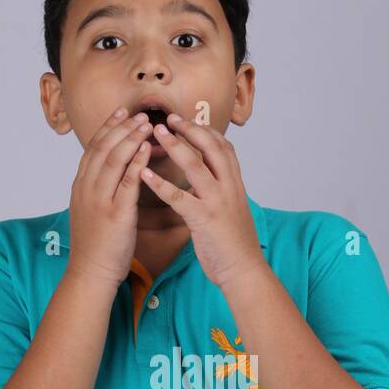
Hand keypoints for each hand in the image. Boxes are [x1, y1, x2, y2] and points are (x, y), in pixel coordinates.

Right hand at [66, 108, 153, 288]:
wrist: (90, 272)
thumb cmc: (96, 244)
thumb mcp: (91, 210)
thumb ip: (98, 189)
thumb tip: (110, 172)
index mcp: (81, 186)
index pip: (93, 148)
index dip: (108, 128)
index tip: (121, 112)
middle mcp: (87, 188)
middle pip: (103, 148)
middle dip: (121, 127)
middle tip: (138, 113)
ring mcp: (99, 200)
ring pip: (113, 159)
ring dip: (131, 138)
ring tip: (147, 124)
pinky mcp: (115, 213)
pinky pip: (127, 181)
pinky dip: (137, 162)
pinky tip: (148, 149)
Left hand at [139, 115, 264, 289]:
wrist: (244, 270)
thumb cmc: (235, 243)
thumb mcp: (233, 209)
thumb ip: (222, 191)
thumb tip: (210, 178)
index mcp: (235, 184)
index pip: (223, 146)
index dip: (205, 130)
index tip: (187, 121)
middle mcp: (229, 187)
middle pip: (211, 147)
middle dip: (190, 129)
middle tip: (169, 118)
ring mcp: (217, 202)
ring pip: (195, 165)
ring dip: (174, 146)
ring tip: (157, 134)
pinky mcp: (204, 219)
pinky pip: (179, 197)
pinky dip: (160, 184)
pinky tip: (145, 174)